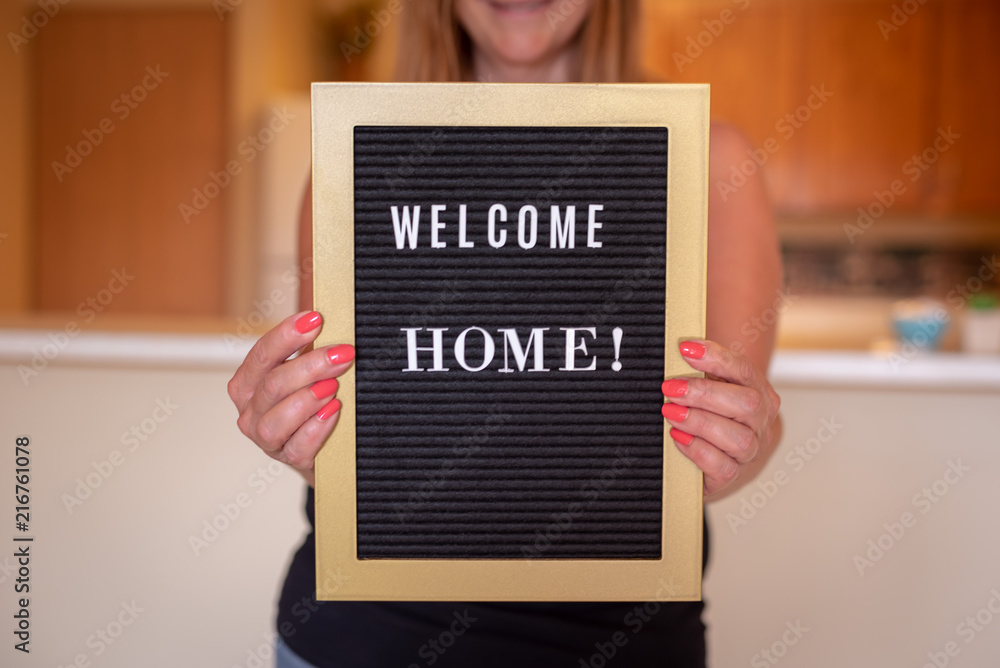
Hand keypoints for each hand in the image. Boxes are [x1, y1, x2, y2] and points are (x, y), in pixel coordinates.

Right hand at [227, 310, 355, 485]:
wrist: (327, 450)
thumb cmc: (313, 403)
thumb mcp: (306, 374)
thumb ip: (310, 350)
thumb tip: (325, 319)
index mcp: (249, 384)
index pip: (262, 354)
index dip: (287, 335)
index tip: (315, 319)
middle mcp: (251, 411)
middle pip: (273, 384)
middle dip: (310, 365)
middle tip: (342, 353)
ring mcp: (267, 439)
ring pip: (276, 418)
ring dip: (307, 398)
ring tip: (334, 386)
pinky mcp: (289, 459)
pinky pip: (298, 446)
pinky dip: (316, 428)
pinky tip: (333, 412)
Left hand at [661, 340, 780, 498]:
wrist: (715, 463)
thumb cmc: (710, 418)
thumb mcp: (710, 390)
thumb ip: (699, 372)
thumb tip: (679, 350)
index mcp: (758, 393)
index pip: (744, 370)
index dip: (716, 357)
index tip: (685, 349)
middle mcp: (760, 423)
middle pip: (747, 404)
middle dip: (705, 393)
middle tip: (671, 388)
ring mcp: (750, 452)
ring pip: (738, 438)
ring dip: (700, 422)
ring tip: (671, 414)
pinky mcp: (733, 475)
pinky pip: (723, 467)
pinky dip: (698, 450)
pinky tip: (679, 439)